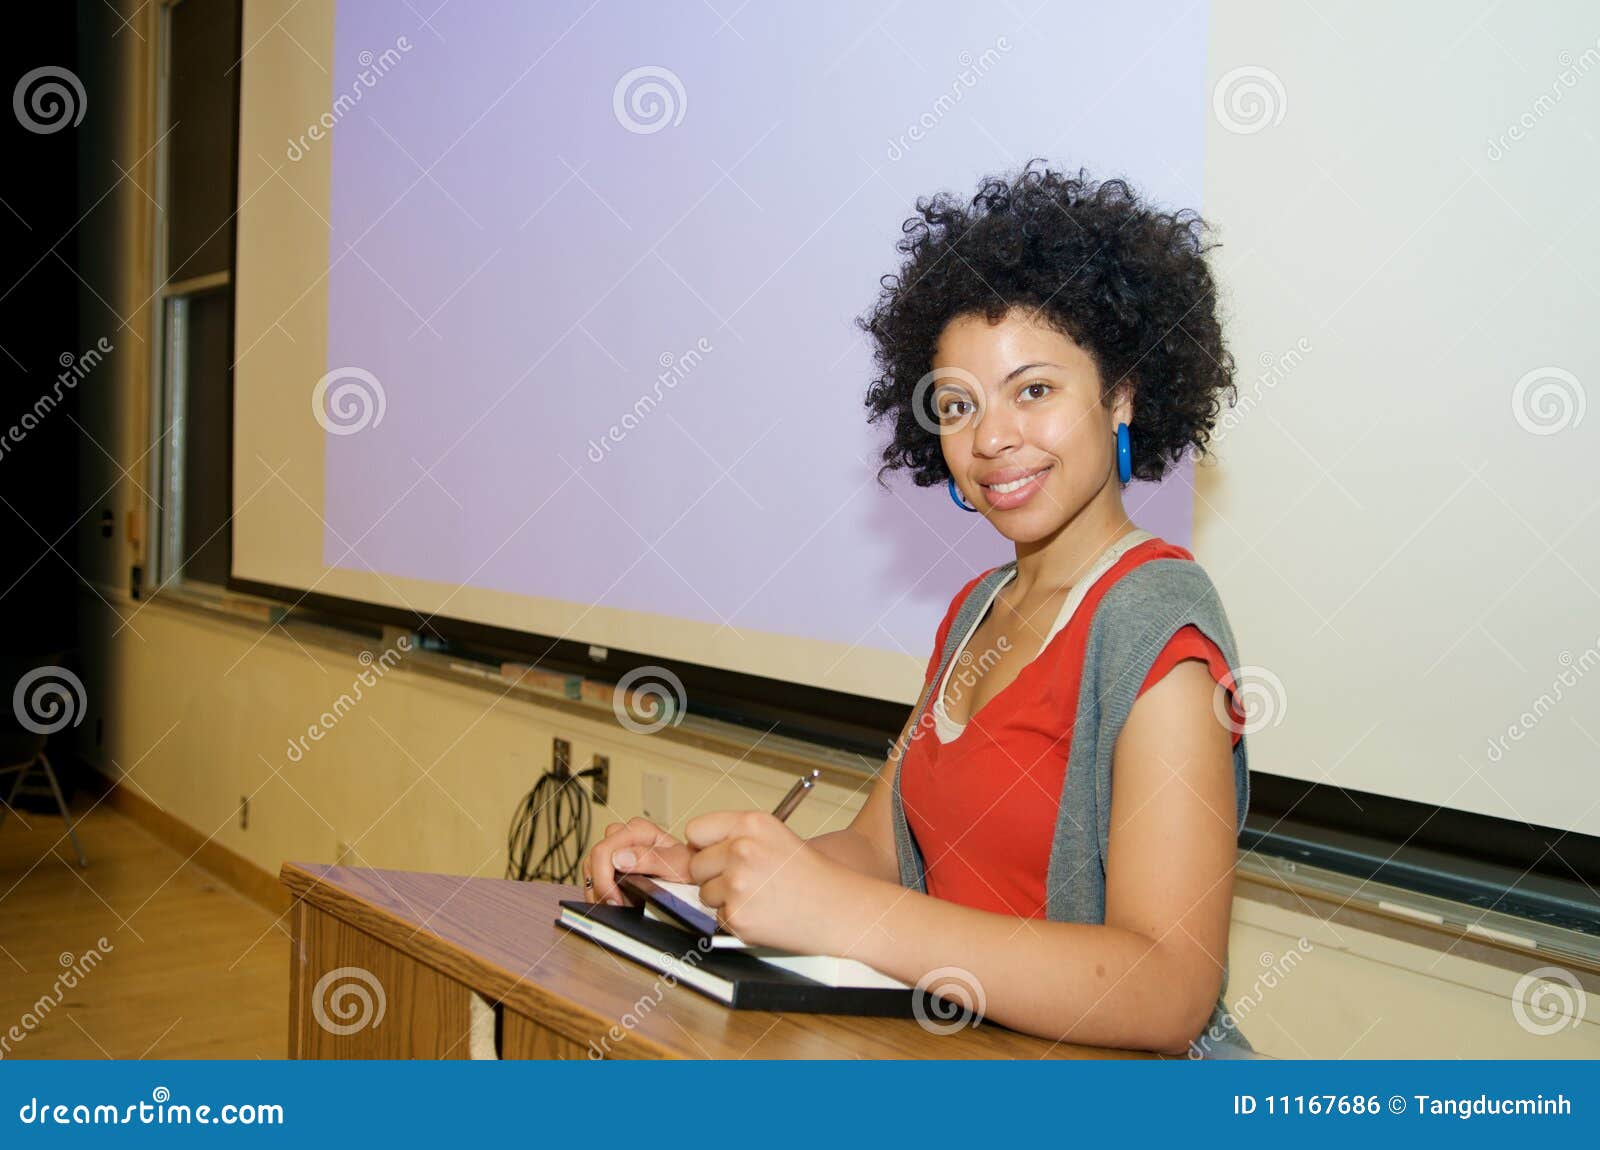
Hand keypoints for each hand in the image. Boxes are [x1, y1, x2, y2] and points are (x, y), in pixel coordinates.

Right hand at [583, 817, 695, 904]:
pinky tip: (613, 902)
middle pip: (594, 858)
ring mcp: (617, 847)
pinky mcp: (613, 862)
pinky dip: (599, 891)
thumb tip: (620, 858)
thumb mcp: (678, 866)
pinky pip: (594, 874)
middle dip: (601, 886)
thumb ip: (652, 859)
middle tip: (615, 906)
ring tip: (617, 905)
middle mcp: (626, 835)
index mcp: (639, 830)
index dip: (605, 879)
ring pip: (591, 866)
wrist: (694, 877)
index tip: (616, 900)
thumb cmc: (690, 869)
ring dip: (598, 890)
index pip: (605, 850)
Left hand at [684, 810, 865, 954]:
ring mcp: (737, 883)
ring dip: (725, 900)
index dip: (704, 846)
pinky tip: (763, 913)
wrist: (839, 909)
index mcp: (751, 823)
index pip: (696, 830)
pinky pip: (718, 918)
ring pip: (705, 894)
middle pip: (696, 865)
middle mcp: (742, 849)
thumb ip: (732, 839)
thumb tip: (685, 854)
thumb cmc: (811, 876)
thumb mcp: (774, 838)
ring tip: (760, 896)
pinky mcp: (737, 914)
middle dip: (713, 876)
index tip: (714, 855)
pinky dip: (736, 919)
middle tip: (747, 880)